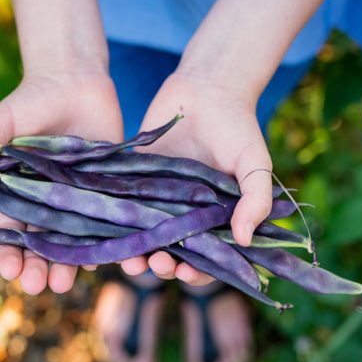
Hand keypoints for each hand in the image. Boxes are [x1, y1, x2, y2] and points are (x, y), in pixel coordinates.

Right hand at [0, 70, 122, 294]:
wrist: (75, 79)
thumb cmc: (31, 100)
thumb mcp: (2, 121)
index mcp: (18, 192)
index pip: (10, 232)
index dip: (8, 254)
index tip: (9, 270)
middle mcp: (47, 201)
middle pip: (41, 245)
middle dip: (37, 268)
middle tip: (38, 287)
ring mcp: (77, 197)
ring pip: (72, 241)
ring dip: (67, 265)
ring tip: (63, 284)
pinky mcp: (107, 189)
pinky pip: (105, 222)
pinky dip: (103, 242)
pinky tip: (100, 260)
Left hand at [122, 71, 273, 285]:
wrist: (206, 87)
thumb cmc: (238, 126)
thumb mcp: (255, 162)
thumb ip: (255, 199)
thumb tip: (245, 240)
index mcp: (217, 218)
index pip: (208, 259)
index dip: (198, 273)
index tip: (187, 272)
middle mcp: (186, 214)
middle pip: (172, 254)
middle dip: (162, 266)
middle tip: (155, 264)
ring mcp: (159, 200)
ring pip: (144, 238)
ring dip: (135, 254)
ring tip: (128, 259)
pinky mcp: (135, 181)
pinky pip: (122, 208)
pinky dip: (113, 223)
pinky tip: (105, 232)